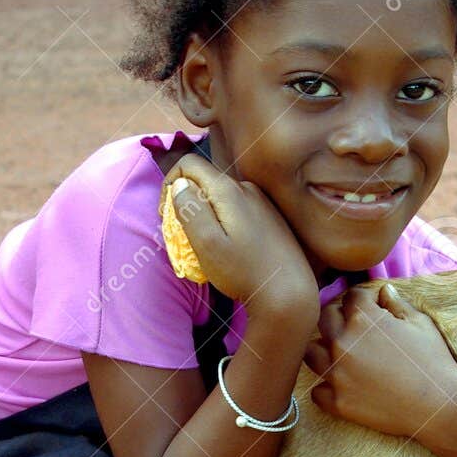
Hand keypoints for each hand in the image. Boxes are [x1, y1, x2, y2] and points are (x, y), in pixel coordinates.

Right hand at [161, 153, 317, 322]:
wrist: (289, 293)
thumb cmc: (244, 272)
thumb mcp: (207, 244)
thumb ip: (190, 210)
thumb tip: (180, 184)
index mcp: (229, 190)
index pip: (189, 164)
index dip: (170, 184)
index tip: (167, 215)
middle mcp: (247, 188)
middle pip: (205, 180)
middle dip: (186, 202)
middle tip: (182, 236)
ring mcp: (262, 202)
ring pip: (220, 197)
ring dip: (205, 214)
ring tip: (205, 246)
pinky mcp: (270, 218)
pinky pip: (237, 209)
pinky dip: (223, 221)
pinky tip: (228, 249)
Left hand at [302, 280, 456, 436]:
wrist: (438, 405)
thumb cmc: (434, 361)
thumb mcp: (420, 324)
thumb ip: (397, 304)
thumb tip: (384, 291)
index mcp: (363, 319)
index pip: (351, 296)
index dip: (364, 298)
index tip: (373, 305)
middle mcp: (343, 343)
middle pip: (325, 318)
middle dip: (339, 316)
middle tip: (354, 326)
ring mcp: (336, 373)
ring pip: (311, 352)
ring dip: (323, 349)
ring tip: (339, 353)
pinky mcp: (337, 402)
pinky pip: (316, 391)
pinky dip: (325, 387)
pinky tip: (341, 385)